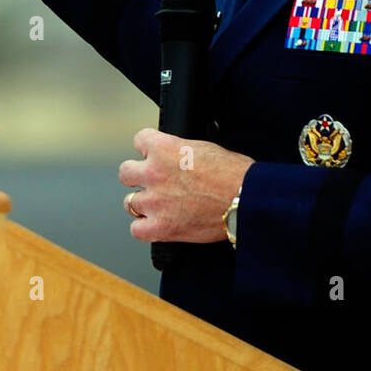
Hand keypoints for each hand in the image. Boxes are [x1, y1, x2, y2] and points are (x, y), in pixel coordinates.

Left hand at [120, 128, 253, 242]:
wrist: (245, 198)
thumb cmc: (233, 173)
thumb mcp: (203, 147)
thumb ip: (179, 151)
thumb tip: (174, 156)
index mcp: (164, 148)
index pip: (139, 141)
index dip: (148, 148)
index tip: (153, 154)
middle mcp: (153, 173)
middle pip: (125, 172)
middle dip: (138, 176)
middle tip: (153, 181)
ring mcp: (155, 202)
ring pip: (129, 202)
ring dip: (143, 203)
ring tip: (159, 205)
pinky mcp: (161, 227)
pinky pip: (137, 229)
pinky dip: (145, 228)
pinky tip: (157, 224)